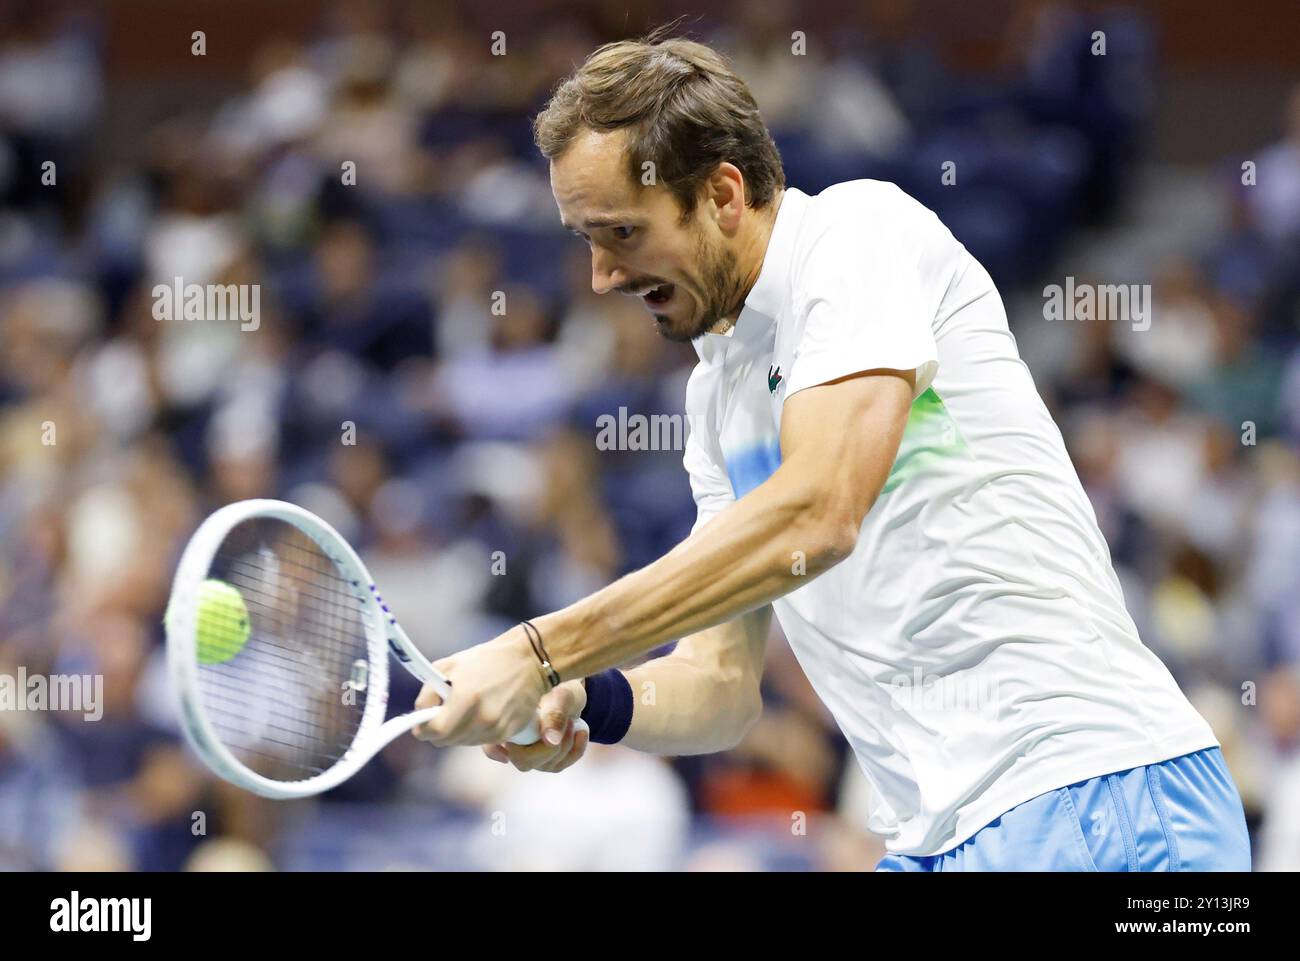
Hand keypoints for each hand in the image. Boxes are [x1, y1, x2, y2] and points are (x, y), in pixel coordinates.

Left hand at [411, 626, 549, 746]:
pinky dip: (477, 731)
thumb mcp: (449, 665)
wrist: (528, 660)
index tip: (423, 721)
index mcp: (465, 698)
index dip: (423, 727)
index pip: (434, 732)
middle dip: (441, 728)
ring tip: (469, 707)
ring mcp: (497, 728)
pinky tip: (483, 712)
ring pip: (463, 743)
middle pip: (446, 741)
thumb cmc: (486, 660)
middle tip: (447, 709)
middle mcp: (482, 718)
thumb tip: (420, 716)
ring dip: (459, 731)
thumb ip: (428, 693)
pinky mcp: (509, 733)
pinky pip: (482, 742)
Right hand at [483, 680, 589, 772]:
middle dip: (549, 747)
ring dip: (565, 744)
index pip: (491, 745)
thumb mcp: (560, 697)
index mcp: (507, 724)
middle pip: (524, 763)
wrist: (570, 694)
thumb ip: (554, 715)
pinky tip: (581, 732)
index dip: (496, 749)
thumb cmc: (558, 689)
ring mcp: (530, 755)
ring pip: (546, 766)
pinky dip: (576, 750)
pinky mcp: (547, 761)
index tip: (514, 742)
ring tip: (572, 721)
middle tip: (565, 722)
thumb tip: (550, 741)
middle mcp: (513, 744)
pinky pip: (561, 765)